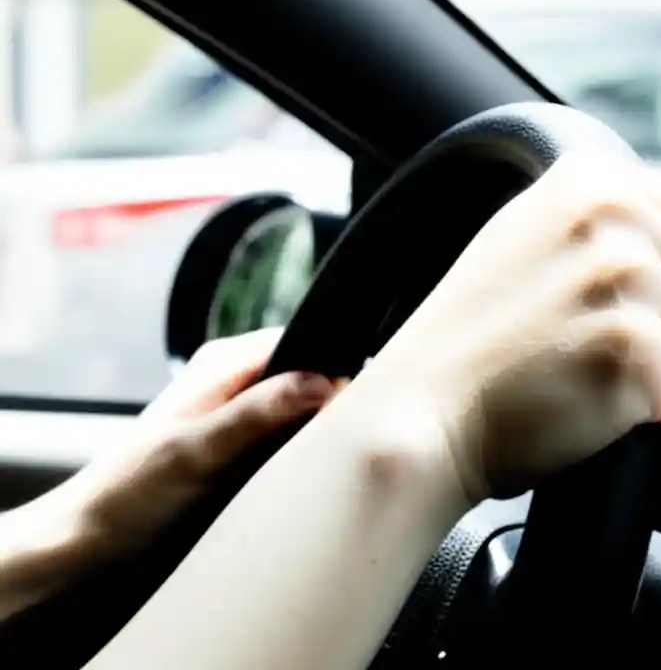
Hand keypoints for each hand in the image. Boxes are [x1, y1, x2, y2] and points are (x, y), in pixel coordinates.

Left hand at [0, 328, 338, 618]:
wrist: (90, 537)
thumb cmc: (131, 491)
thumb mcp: (197, 450)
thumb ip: (256, 413)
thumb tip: (321, 381)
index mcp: (222, 362)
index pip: (302, 343)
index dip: (332, 371)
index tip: (351, 408)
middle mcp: (231, 380)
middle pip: (306, 378)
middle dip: (327, 408)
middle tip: (335, 447)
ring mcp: (235, 413)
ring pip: (299, 412)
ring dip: (311, 436)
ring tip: (315, 465)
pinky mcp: (237, 445)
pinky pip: (285, 440)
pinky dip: (295, 457)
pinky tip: (297, 479)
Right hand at [361, 152, 660, 499]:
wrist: (420, 416)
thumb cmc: (475, 346)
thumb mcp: (532, 239)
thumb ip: (614, 224)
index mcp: (597, 182)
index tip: (630, 313)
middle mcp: (618, 219)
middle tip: (616, 358)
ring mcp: (629, 283)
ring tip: (600, 389)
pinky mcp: (637, 353)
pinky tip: (605, 423)